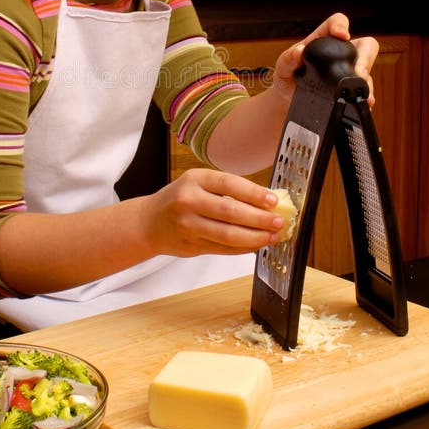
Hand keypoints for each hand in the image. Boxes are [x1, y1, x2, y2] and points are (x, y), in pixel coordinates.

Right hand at [146, 168, 286, 256]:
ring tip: (272, 236)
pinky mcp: (191, 246)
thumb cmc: (179, 200)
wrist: (149, 222)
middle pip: (231, 212)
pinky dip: (243, 248)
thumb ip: (227, 190)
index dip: (254, 193)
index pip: (229, 184)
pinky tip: (256, 245)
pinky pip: (223, 249)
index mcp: (194, 180)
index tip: (273, 200)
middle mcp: (189, 201)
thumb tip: (266, 200)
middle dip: (259, 219)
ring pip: (228, 234)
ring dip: (255, 237)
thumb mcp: (198, 184)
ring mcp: (188, 225)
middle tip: (279, 222)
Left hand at [272, 12, 379, 105]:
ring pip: (368, 69)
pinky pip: (365, 88)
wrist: (289, 99)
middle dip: (365, 57)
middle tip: (357, 72)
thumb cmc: (287, 76)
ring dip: (366, 80)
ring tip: (359, 91)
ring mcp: (347, 70)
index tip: (343, 35)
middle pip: (365, 45)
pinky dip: (366, 95)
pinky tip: (364, 102)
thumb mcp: (282, 66)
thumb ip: (288, 58)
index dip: (342, 25)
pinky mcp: (350, 87)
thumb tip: (299, 51)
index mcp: (322, 39)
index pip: (336, 22)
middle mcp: (339, 52)